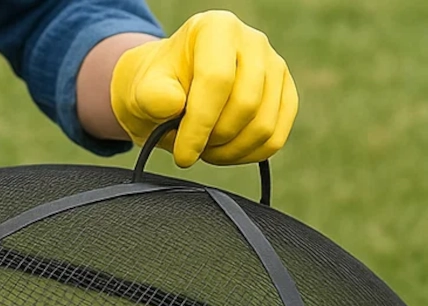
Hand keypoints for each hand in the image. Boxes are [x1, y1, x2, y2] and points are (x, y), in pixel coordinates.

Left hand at [110, 10, 296, 167]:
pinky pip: (275, 137)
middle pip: (246, 104)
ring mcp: (274, 67)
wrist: (171, 91)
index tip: (182, 154)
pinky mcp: (284, 95)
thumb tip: (173, 103)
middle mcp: (253, 41)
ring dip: (230, 150)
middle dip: (214, 138)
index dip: (199, 125)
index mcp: (216, 28)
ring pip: (263, 125)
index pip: (217, 80)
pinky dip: (248, 155)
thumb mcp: (143, 91)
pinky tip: (224, 151)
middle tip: (191, 147)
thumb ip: (152, 96)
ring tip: (205, 147)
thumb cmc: (158, 89)